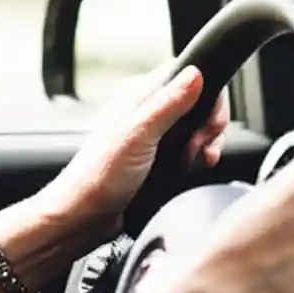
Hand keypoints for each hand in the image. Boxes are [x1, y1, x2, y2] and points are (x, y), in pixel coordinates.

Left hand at [38, 65, 228, 242]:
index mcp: (138, 94)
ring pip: (197, 127)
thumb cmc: (99, 177)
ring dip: (206, 143)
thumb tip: (195, 73)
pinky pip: (190, 149)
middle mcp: (147, 110)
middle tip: (201, 143)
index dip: (208, 92)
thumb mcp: (138, 135)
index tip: (210, 118)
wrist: (83, 219)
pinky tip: (194, 167)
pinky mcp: (158, 157)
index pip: (186, 73)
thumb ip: (168, 104)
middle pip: (198, 101)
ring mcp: (153, 134)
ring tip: (197, 158)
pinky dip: (198, 157)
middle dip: (210, 123)